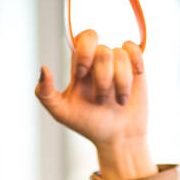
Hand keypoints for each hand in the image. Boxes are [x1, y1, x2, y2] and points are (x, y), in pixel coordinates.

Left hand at [35, 29, 148, 159]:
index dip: (83, 54)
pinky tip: (135, 76)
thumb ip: (45, 93)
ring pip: (119, 54)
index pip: (81, 41)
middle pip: (101, 49)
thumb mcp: (62, 113)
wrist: (118, 138)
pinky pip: (134, 51)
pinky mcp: (136, 67)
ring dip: (120, 82)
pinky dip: (135, 63)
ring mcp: (118, 63)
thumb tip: (43, 68)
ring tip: (118, 101)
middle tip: (100, 97)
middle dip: (102, 74)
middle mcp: (99, 62)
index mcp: (81, 66)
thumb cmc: (89, 125)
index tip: (81, 75)